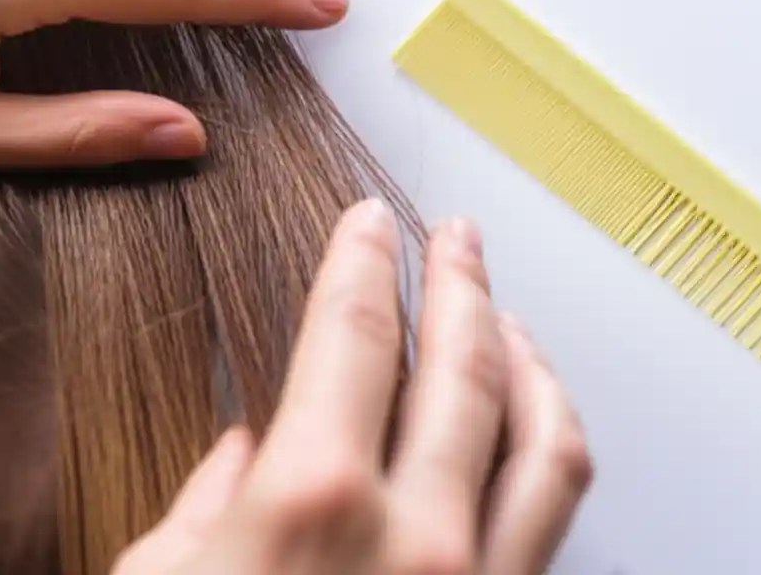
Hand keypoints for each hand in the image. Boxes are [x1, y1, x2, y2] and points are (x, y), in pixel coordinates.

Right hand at [113, 201, 593, 574]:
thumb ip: (205, 504)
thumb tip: (244, 450)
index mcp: (311, 502)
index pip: (354, 336)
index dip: (363, 263)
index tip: (368, 225)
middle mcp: (415, 535)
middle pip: (459, 364)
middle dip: (457, 282)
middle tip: (454, 237)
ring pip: (540, 431)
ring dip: (523, 354)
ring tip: (502, 313)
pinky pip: (555, 503)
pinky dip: (553, 435)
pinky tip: (536, 414)